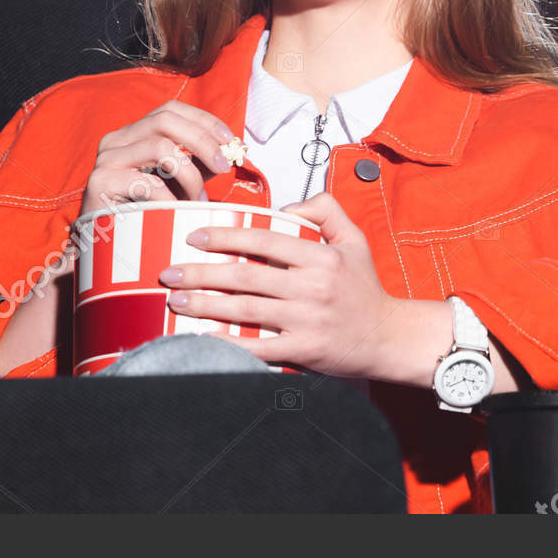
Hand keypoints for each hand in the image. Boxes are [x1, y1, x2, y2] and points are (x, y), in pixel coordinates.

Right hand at [79, 100, 238, 216]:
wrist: (107, 246)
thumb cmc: (147, 211)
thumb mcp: (178, 183)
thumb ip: (199, 164)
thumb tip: (231, 150)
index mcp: (134, 133)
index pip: (171, 109)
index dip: (203, 120)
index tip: (230, 139)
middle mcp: (116, 139)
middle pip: (165, 120)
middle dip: (202, 142)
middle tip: (224, 167)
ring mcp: (105, 159)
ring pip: (160, 147)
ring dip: (189, 175)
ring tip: (197, 200)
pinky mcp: (100, 182)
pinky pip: (146, 182)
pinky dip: (170, 198)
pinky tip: (175, 212)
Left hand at [159, 192, 422, 380]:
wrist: (389, 336)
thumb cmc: (365, 288)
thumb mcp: (354, 239)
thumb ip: (325, 210)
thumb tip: (286, 207)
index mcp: (321, 257)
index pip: (264, 240)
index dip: (226, 237)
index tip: (195, 237)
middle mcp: (312, 287)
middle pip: (246, 276)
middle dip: (201, 274)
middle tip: (169, 273)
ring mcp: (307, 321)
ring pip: (246, 310)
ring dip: (205, 305)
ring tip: (175, 301)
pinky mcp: (304, 350)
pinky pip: (259, 347)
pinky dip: (229, 343)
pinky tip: (203, 338)